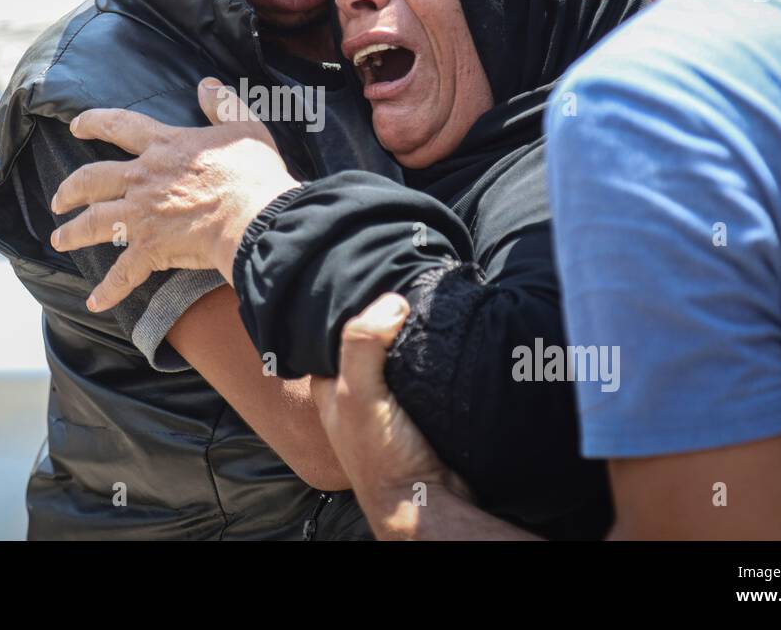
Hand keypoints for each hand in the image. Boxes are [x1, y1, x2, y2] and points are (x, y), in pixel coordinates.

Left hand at [51, 79, 299, 311]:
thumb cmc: (253, 173)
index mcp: (164, 146)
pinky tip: (95, 302)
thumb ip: (222, 104)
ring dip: (72, 232)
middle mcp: (143, 179)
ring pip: (93, 222)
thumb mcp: (244, 126)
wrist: (255, 216)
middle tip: (58, 199)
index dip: (95, 123)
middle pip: (92, 179)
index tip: (77, 126)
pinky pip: (123, 274)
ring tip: (59, 239)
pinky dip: (108, 291)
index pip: (120, 126)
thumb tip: (207, 86)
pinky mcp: (151, 249)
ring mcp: (142, 215)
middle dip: (69, 189)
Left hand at [311, 293, 472, 538]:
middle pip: (372, 338)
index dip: (351, 305)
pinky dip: (438, 354)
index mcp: (331, 384)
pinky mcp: (423, 405)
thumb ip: (362, 347)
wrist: (429, 501)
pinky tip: (448, 337)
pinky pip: (430, 367)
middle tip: (412, 287)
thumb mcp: (359, 397)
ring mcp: (392, 398)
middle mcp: (358, 389)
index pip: (334, 329)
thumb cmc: (383, 458)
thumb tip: (391, 302)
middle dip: (389, 317)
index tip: (373, 278)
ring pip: (403, 350)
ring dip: (418, 335)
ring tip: (433, 305)